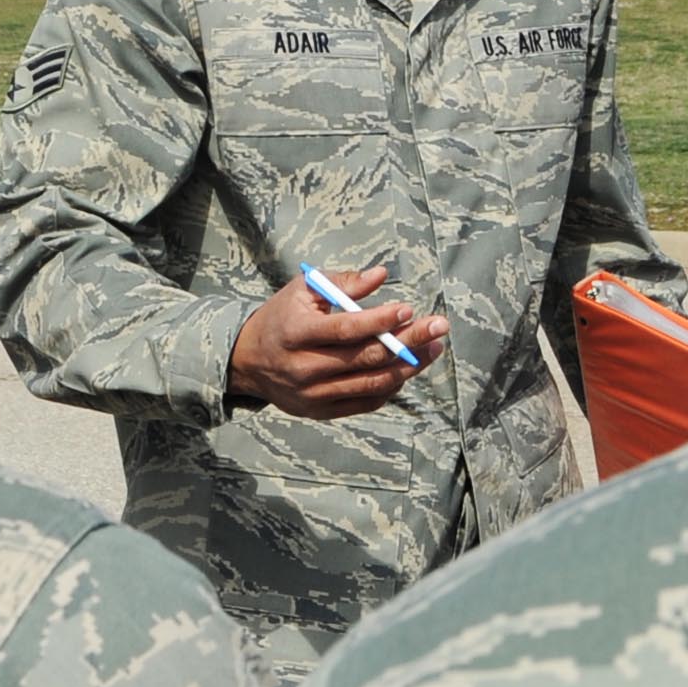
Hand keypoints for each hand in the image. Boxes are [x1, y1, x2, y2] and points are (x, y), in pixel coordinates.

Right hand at [227, 267, 448, 419]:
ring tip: (433, 348)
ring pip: (372, 383)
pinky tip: (409, 368)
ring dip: (409, 366)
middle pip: (366, 358)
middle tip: (439, 326)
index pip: (345, 329)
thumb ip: (342, 283)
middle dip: (408, 341)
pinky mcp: (321, 411)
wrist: (248, 362)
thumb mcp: (302, 291)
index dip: (380, 320)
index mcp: (295, 333)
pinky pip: (366, 401)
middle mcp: (304, 368)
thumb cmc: (281, 318)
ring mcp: (313, 395)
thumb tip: (381, 274)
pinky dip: (391, 386)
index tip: (409, 309)